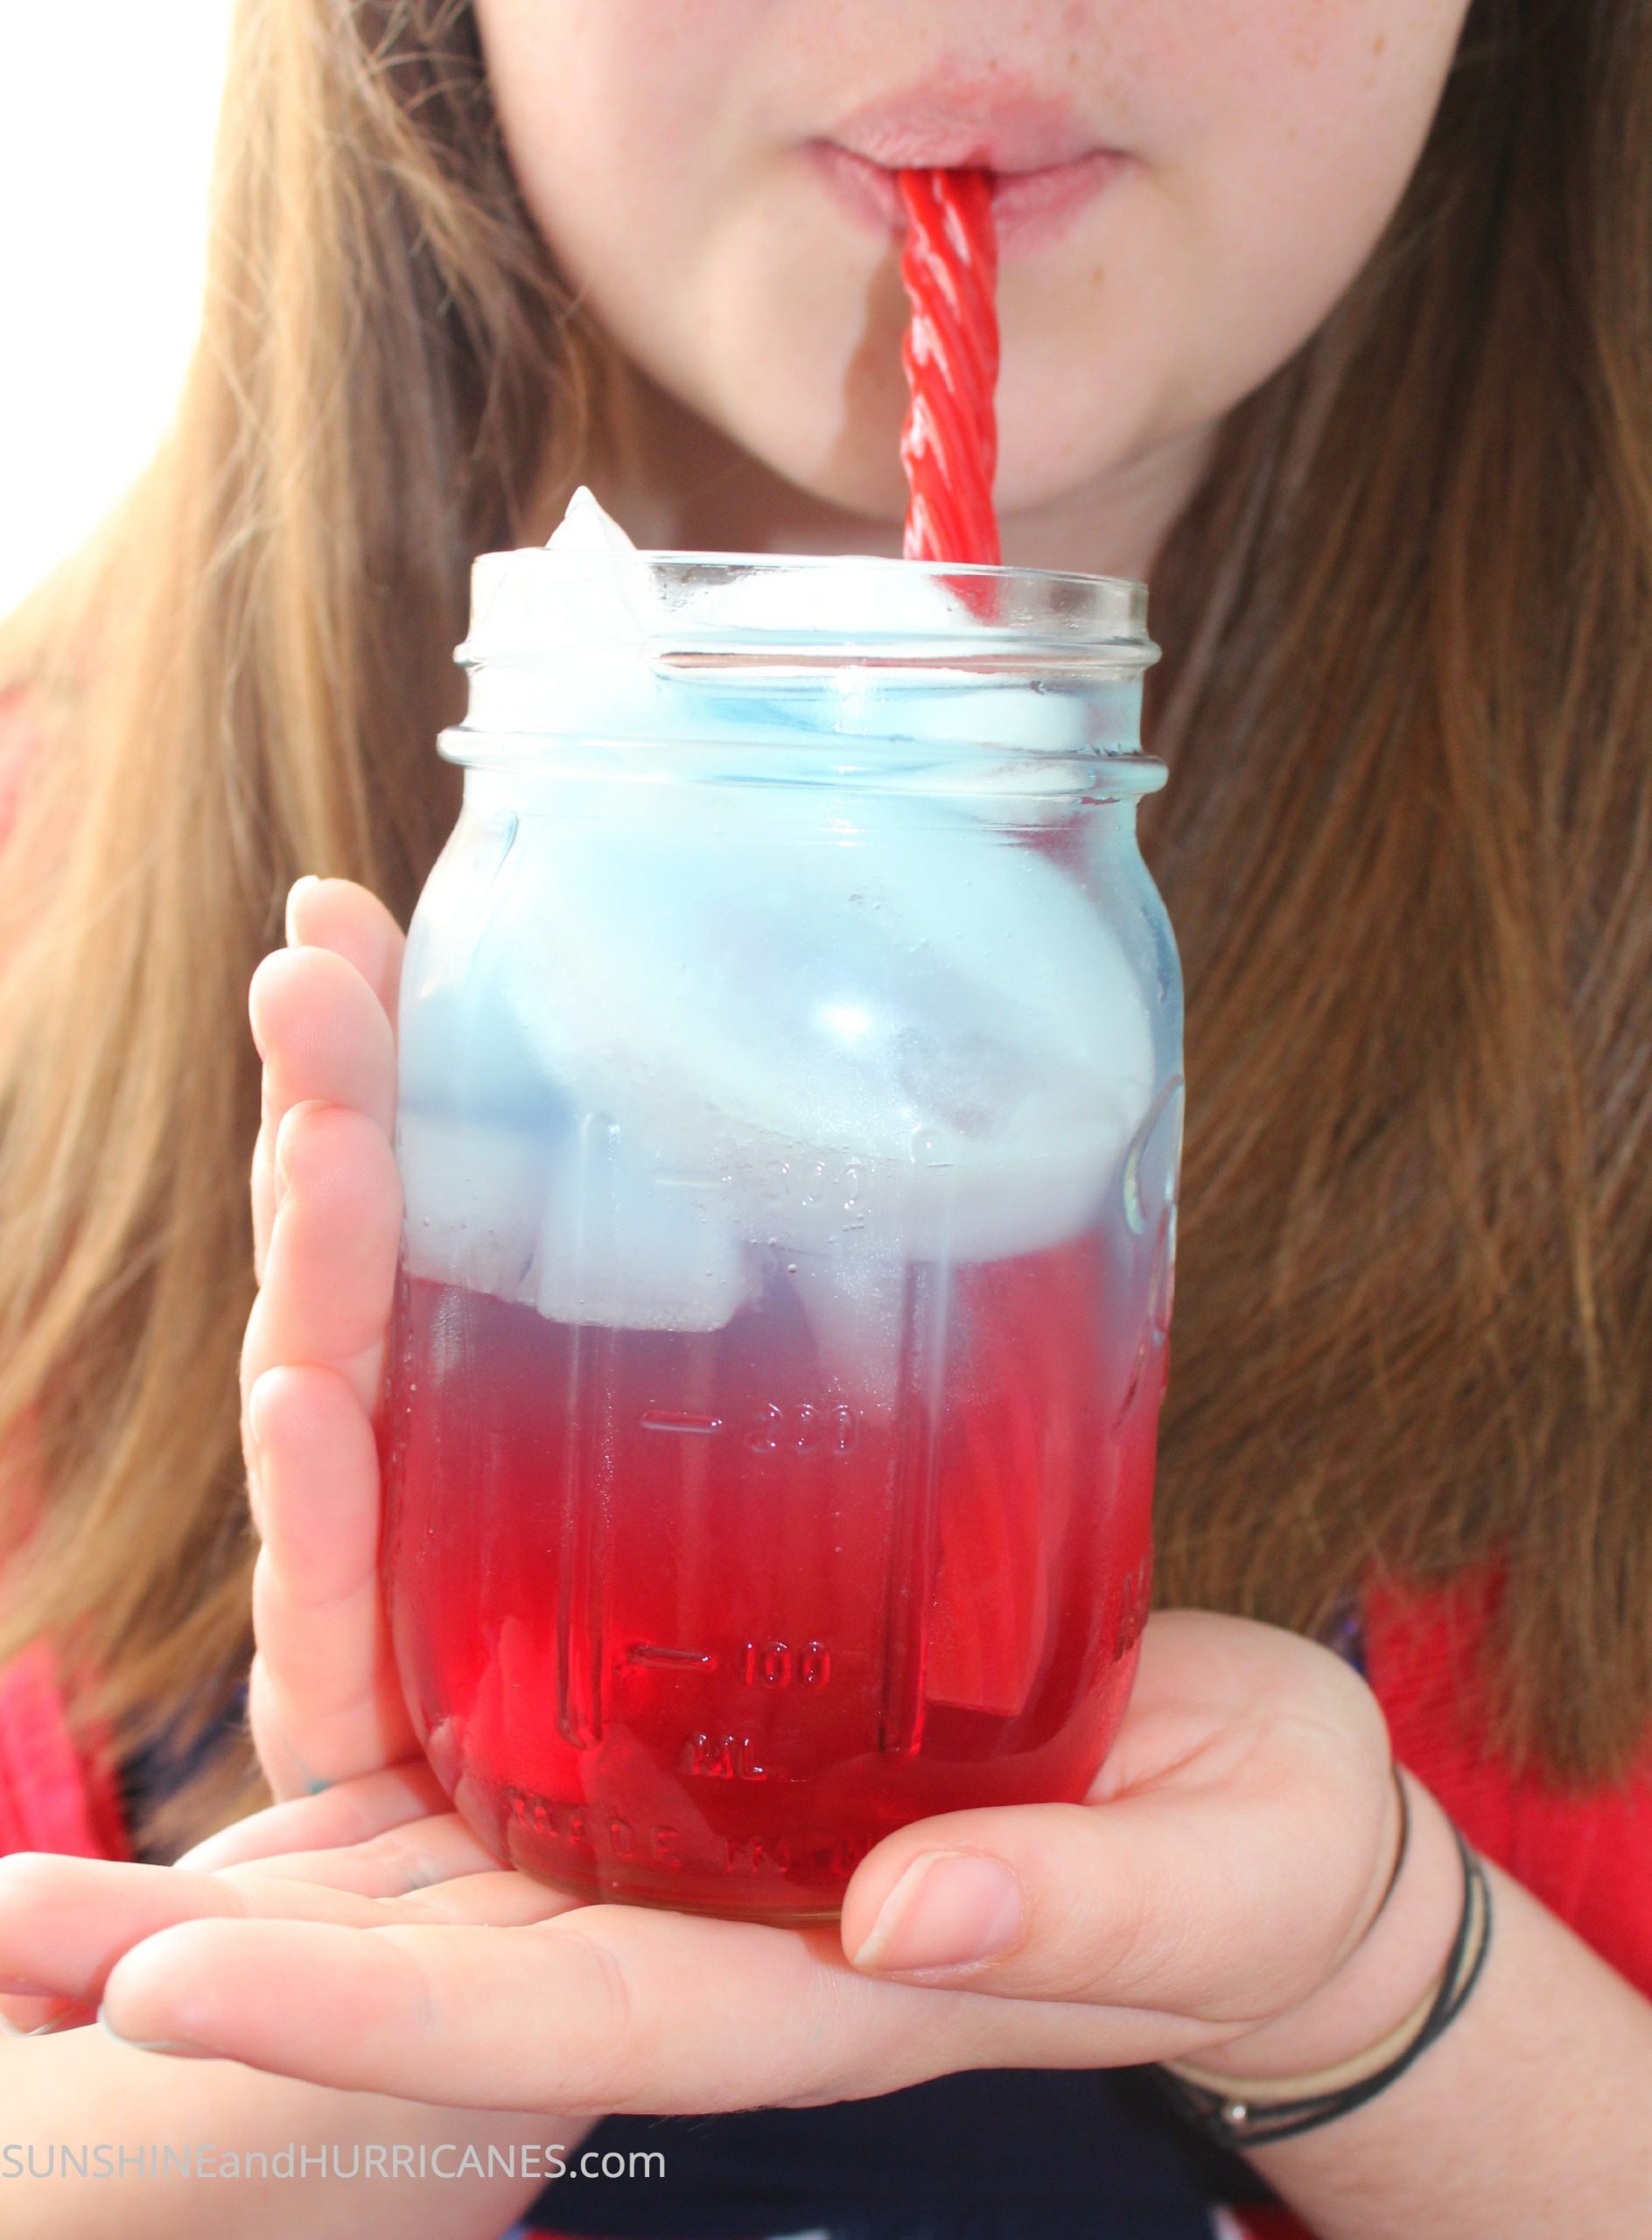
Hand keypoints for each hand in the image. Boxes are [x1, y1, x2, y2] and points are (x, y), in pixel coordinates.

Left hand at [0, 879, 1446, 2115]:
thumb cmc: (1245, 1879)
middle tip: (292, 1213)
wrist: (1261, 1798)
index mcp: (739, 1961)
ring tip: (336, 1071)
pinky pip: (529, 1454)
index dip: (328, 1983)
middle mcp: (647, 1829)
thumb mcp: (1189, 1905)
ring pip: (437, 1528)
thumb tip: (901, 1921)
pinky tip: (432, 1129)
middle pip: (411, 1687)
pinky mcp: (709, 1571)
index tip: (155, 1945)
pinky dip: (460, 1296)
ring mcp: (660, 1686)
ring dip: (359, 1310)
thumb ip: (1064, 1922)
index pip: (497, 1995)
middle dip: (320, 1472)